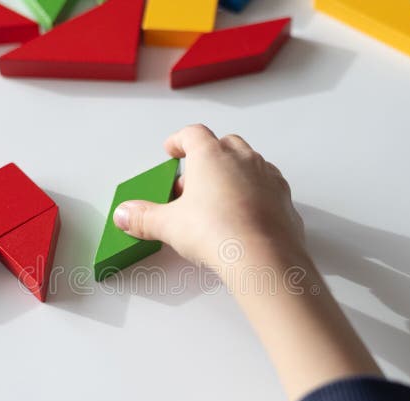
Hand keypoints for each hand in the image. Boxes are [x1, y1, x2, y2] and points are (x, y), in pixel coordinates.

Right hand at [114, 124, 380, 400]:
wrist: (262, 256)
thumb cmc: (218, 232)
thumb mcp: (169, 225)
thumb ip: (144, 218)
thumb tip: (125, 215)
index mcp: (211, 155)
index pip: (193, 134)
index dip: (179, 140)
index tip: (172, 149)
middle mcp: (243, 158)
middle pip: (224, 144)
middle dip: (207, 158)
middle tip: (192, 182)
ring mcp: (268, 177)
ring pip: (249, 164)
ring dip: (233, 174)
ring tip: (218, 200)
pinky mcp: (285, 199)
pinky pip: (267, 188)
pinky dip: (255, 195)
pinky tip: (244, 216)